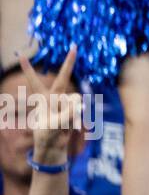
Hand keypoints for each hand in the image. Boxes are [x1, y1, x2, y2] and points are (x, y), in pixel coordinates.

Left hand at [21, 48, 79, 164]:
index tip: (21, 55)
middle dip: (69, 64)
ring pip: (74, 100)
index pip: (34, 82)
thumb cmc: (47, 135)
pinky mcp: (75, 108)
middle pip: (62, 79)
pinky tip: (72, 126)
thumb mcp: (54, 124)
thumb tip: (80, 103)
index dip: (28, 69)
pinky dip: (76, 118)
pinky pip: (80, 108)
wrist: (54, 147)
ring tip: (65, 126)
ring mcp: (66, 103)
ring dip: (71, 113)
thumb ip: (68, 112)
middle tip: (75, 47)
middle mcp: (55, 97)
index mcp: (42, 99)